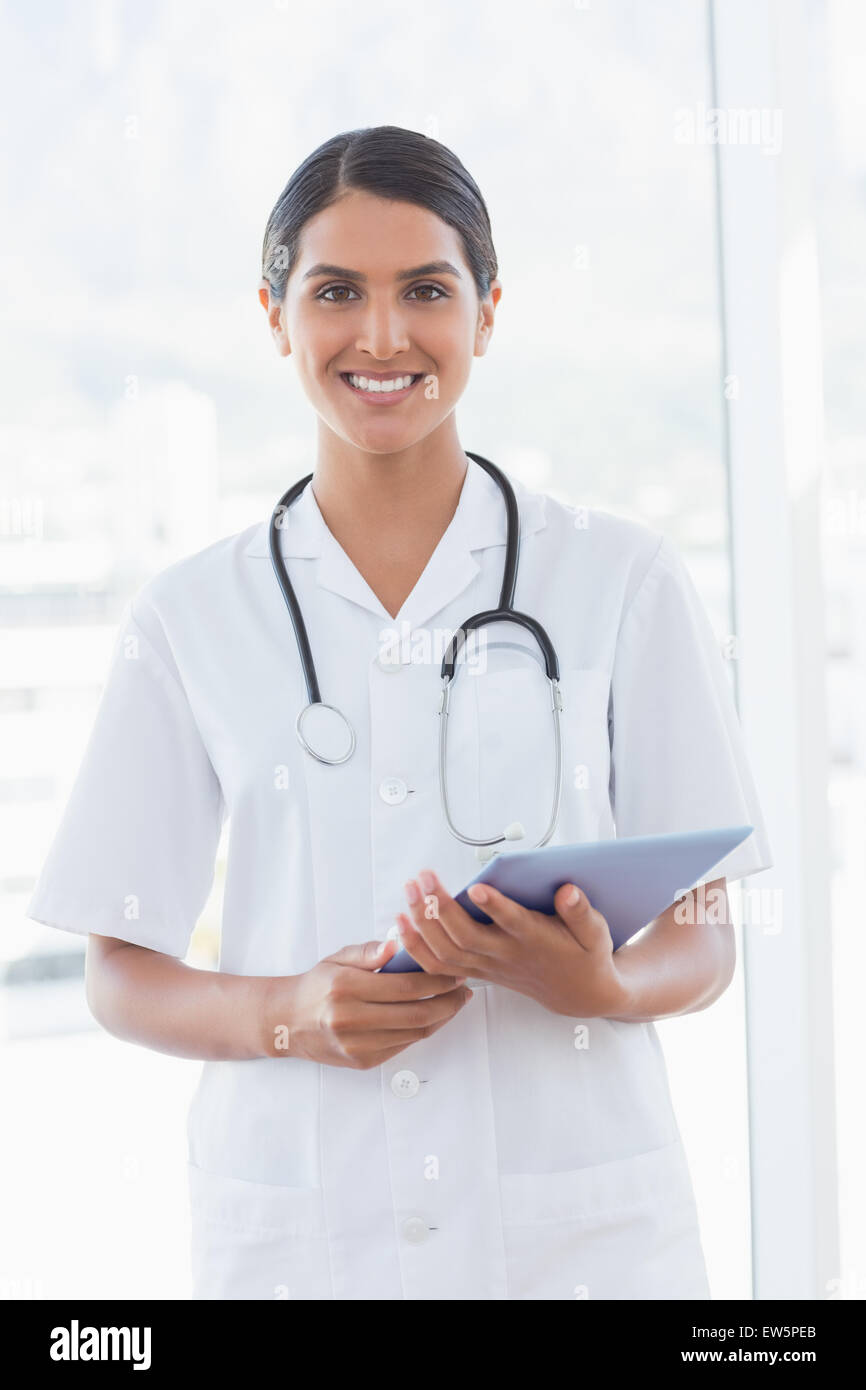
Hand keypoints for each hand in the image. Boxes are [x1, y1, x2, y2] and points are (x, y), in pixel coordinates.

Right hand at [261, 937, 472, 1068]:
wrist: (288, 1022)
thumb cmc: (317, 985)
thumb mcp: (338, 958)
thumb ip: (369, 951)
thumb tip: (397, 944)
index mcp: (345, 987)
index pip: (404, 986)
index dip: (436, 981)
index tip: (454, 971)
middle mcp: (349, 1019)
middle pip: (415, 1013)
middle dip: (447, 1001)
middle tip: (464, 989)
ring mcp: (356, 1045)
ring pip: (413, 1033)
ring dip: (441, 1018)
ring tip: (455, 1002)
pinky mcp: (361, 1061)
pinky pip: (403, 1046)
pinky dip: (422, 1031)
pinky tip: (433, 1017)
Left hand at [396, 870, 631, 1018]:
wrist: (578, 994)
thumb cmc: (585, 955)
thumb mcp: (595, 932)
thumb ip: (581, 912)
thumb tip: (568, 890)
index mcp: (536, 941)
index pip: (513, 925)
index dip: (496, 908)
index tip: (477, 887)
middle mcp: (507, 956)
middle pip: (466, 938)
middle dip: (440, 908)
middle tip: (424, 876)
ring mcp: (488, 966)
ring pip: (446, 952)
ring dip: (423, 923)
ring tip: (410, 889)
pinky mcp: (477, 971)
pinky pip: (439, 966)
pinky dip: (417, 947)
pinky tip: (401, 921)